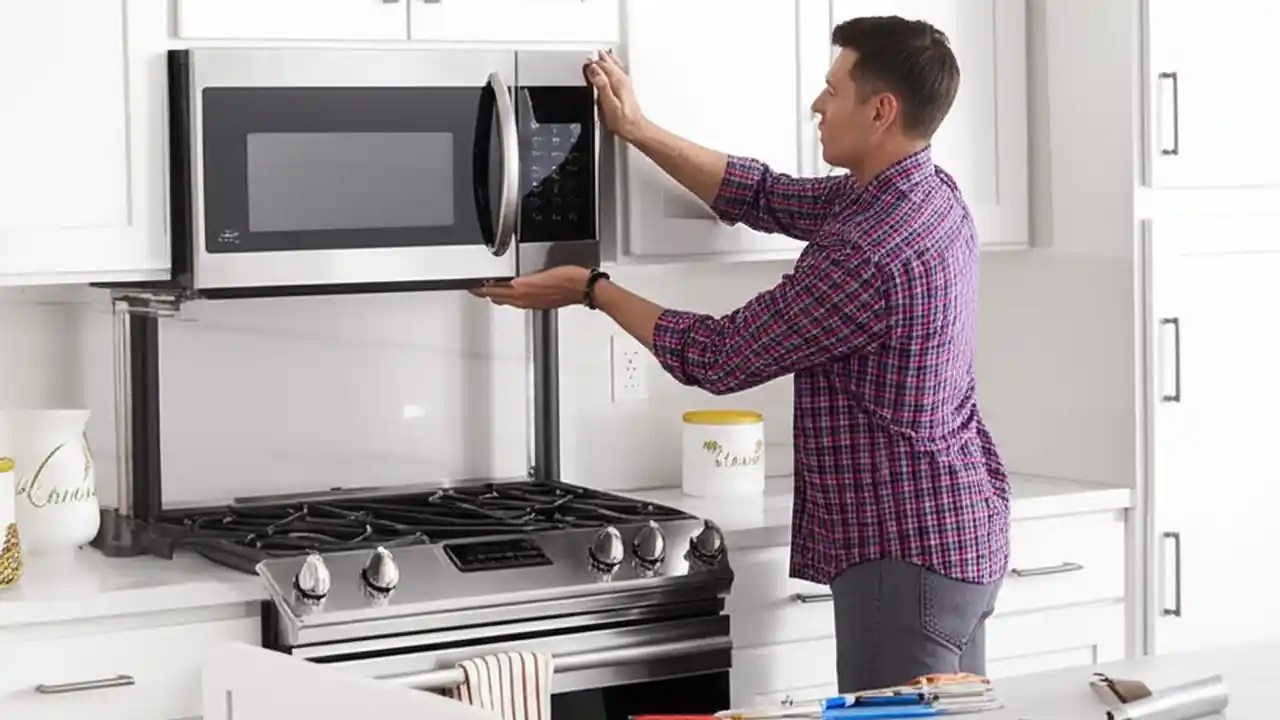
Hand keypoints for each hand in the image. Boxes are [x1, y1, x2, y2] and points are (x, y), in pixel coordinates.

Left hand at [468, 265, 591, 309]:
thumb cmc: (568, 278)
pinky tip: (512, 294)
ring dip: (497, 296)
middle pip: (498, 298)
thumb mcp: (540, 273)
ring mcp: (531, 304)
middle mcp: (524, 300)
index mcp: (522, 290)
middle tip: (476, 290)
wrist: (582, 287)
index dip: (481, 288)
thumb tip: (511, 281)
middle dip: (485, 293)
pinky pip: (518, 302)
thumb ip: (523, 278)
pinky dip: (510, 298)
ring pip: (507, 301)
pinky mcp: (539, 304)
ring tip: (490, 292)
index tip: (473, 287)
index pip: (494, 290)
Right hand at [583, 50, 646, 141]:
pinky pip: (618, 72)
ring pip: (615, 67)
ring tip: (602, 55)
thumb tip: (593, 69)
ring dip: (608, 60)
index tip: (585, 60)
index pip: (602, 66)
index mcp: (617, 81)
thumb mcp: (608, 102)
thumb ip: (601, 84)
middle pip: (609, 64)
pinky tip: (613, 69)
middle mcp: (622, 80)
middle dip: (600, 59)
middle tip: (591, 54)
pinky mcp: (625, 90)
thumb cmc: (622, 119)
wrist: (634, 128)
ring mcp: (625, 84)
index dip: (592, 63)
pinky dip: (613, 67)